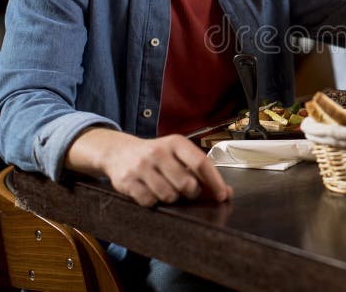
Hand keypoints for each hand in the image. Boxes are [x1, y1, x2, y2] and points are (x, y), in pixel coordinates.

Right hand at [70, 129, 232, 206]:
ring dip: (171, 198)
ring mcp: (141, 166)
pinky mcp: (127, 181)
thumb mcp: (178, 155)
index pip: (201, 163)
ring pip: (168, 196)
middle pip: (186, 184)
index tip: (222, 196)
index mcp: (176, 142)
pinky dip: (153, 202)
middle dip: (190, 193)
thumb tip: (226, 192)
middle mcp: (159, 152)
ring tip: (166, 189)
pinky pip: (149, 202)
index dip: (214, 182)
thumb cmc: (157, 156)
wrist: (119, 152)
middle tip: (186, 190)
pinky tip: (150, 192)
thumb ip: (200, 171)